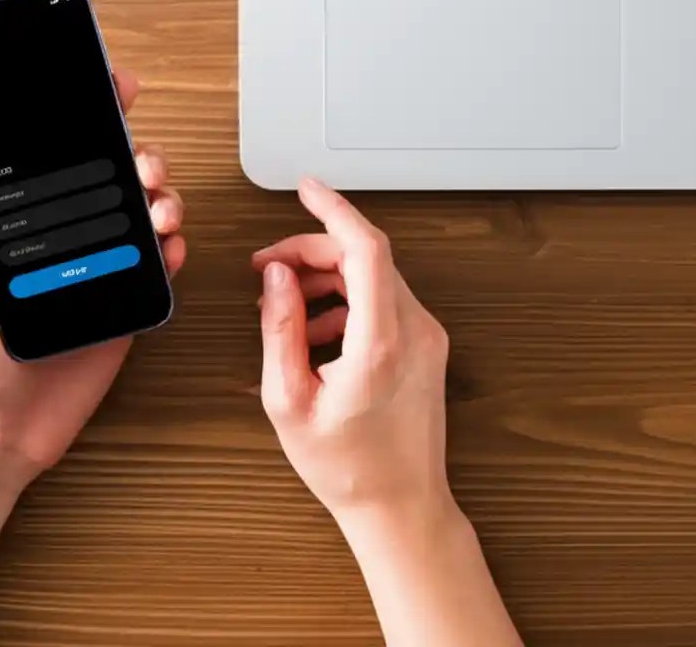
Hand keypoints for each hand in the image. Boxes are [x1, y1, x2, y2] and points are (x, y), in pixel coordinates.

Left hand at [0, 69, 186, 487]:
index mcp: (23, 235)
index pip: (57, 167)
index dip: (88, 125)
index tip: (111, 91)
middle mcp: (65, 247)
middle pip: (111, 183)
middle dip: (138, 158)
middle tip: (144, 162)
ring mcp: (98, 275)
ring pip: (141, 219)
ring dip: (161, 198)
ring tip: (160, 204)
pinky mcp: (124, 310)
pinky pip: (156, 270)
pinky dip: (170, 249)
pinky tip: (168, 243)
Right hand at [252, 178, 451, 519]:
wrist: (400, 506)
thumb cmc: (347, 467)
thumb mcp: (288, 400)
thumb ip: (279, 330)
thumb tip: (276, 279)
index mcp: (380, 342)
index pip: (365, 248)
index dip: (333, 210)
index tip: (306, 190)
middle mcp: (414, 331)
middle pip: (365, 257)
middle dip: (312, 251)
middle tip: (268, 268)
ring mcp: (427, 338)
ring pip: (374, 278)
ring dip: (327, 279)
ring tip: (285, 308)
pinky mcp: (427, 348)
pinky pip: (384, 303)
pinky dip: (346, 303)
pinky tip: (314, 334)